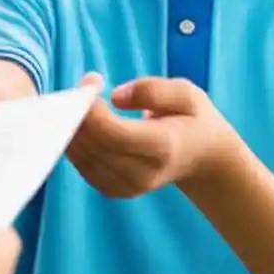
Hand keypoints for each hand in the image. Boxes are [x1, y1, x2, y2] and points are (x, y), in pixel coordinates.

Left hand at [65, 73, 238, 197]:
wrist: (201, 159)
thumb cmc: (192, 119)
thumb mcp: (187, 94)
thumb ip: (154, 90)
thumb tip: (115, 96)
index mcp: (163, 148)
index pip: (115, 134)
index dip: (93, 110)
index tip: (90, 83)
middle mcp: (143, 173)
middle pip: (94, 145)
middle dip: (78, 114)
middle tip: (82, 87)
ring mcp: (126, 186)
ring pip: (81, 156)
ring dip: (72, 127)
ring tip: (82, 101)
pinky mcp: (112, 190)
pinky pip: (80, 164)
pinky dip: (75, 142)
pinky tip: (82, 122)